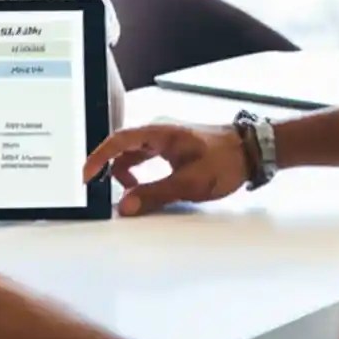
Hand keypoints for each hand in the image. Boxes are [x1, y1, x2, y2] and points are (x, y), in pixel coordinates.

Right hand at [81, 123, 248, 215]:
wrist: (251, 151)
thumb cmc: (225, 160)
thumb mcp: (188, 182)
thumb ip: (154, 194)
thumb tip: (126, 205)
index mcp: (159, 133)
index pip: (117, 142)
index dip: (98, 158)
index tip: (86, 176)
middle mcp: (158, 132)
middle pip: (121, 150)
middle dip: (110, 171)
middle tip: (103, 191)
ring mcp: (164, 140)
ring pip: (132, 157)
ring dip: (126, 176)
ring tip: (131, 197)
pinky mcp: (171, 149)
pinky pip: (144, 160)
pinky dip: (138, 175)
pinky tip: (144, 189)